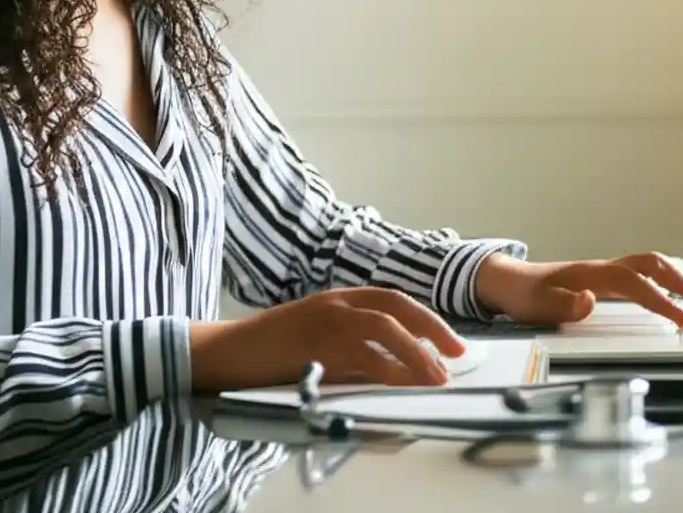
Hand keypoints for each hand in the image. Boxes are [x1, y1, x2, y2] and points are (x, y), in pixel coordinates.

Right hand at [189, 288, 464, 391]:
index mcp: (338, 298)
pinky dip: (388, 369)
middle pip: (396, 305)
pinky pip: (361, 356)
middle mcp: (336, 303)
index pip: (392, 299)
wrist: (225, 353)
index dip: (425, 317)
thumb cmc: (270, 351)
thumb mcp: (317, 341)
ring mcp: (324, 320)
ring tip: (437, 376)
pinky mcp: (314, 345)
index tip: (450, 339)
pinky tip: (404, 384)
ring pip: (384, 328)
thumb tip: (394, 369)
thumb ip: (352, 348)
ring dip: (416, 351)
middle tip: (457, 354)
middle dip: (432, 328)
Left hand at [475, 252, 682, 327]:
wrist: (508, 282)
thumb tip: (591, 301)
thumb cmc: (523, 295)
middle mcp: (602, 269)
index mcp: (591, 275)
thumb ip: (563, 305)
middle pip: (651, 264)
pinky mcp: (603, 279)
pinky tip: (671, 294)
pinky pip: (641, 273)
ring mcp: (604, 272)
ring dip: (675, 279)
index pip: (636, 282)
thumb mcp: (536, 306)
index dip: (662, 299)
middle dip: (680, 283)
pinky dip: (662, 279)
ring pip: (649, 265)